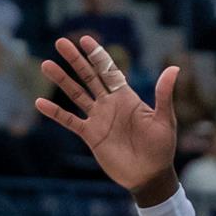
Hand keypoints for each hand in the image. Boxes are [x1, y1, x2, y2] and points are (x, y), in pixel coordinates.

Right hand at [35, 35, 181, 203]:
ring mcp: (98, 119)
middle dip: (75, 60)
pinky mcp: (90, 135)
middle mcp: (109, 104)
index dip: (97, 55)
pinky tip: (40, 103)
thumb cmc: (162, 147)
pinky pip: (69, 121)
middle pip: (88, 77)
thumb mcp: (165, 120)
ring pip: (76, 94)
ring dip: (62, 80)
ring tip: (46, 65)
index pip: (109, 71)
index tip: (85, 40)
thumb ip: (163, 95)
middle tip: (60, 42)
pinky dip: (55, 112)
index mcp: (126, 97)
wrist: (150, 175)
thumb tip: (174, 68)